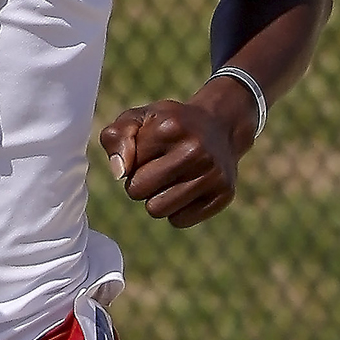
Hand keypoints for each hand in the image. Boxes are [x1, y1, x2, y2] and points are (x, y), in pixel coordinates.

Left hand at [98, 99, 242, 227]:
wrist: (219, 127)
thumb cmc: (169, 125)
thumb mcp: (138, 119)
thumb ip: (116, 137)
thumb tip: (119, 172)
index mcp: (169, 128)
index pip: (127, 168)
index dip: (133, 161)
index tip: (149, 149)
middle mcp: (195, 150)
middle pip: (138, 192)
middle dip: (140, 183)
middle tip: (157, 168)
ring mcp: (213, 173)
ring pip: (158, 210)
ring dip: (156, 199)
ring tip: (171, 179)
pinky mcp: (224, 194)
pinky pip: (180, 221)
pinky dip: (177, 210)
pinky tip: (187, 189)